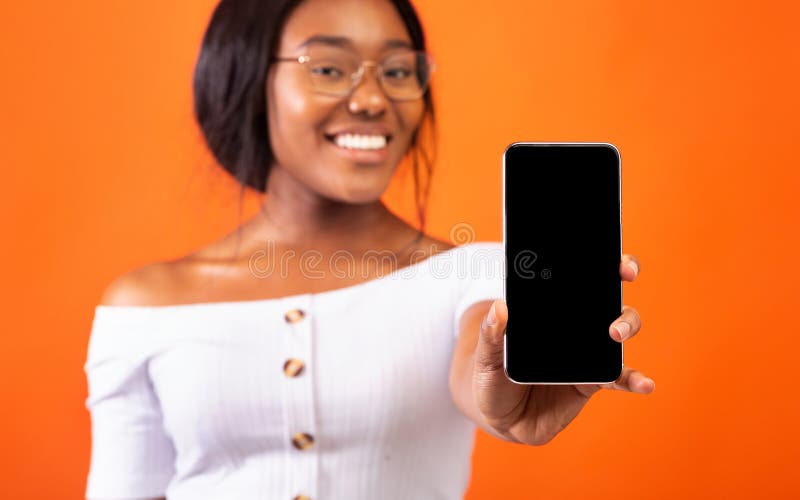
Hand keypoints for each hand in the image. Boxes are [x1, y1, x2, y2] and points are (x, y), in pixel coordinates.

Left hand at [473, 254, 653, 445]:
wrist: (502, 419)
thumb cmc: (492, 379)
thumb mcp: (486, 357)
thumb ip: (491, 335)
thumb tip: (499, 308)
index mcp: (548, 310)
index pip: (574, 276)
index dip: (593, 257)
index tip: (602, 248)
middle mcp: (573, 325)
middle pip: (605, 294)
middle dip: (619, 277)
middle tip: (622, 275)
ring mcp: (586, 352)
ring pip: (618, 329)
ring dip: (625, 324)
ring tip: (615, 333)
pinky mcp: (593, 381)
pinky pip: (619, 377)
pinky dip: (634, 379)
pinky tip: (646, 383)